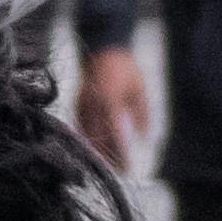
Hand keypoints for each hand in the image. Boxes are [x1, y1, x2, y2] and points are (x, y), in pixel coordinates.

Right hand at [75, 46, 148, 170]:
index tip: (127, 169)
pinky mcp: (77, 103)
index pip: (115, 133)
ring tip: (108, 168)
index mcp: (110, 99)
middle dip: (109, 158)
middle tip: (118, 173)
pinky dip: (87, 141)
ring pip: (88, 135)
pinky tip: (93, 152)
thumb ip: (141, 113)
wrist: (103, 47)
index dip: (121, 153)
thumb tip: (143, 137)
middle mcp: (94, 103)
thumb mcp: (138, 88)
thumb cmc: (124, 67)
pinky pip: (81, 127)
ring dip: (97, 152)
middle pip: (99, 138)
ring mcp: (83, 103)